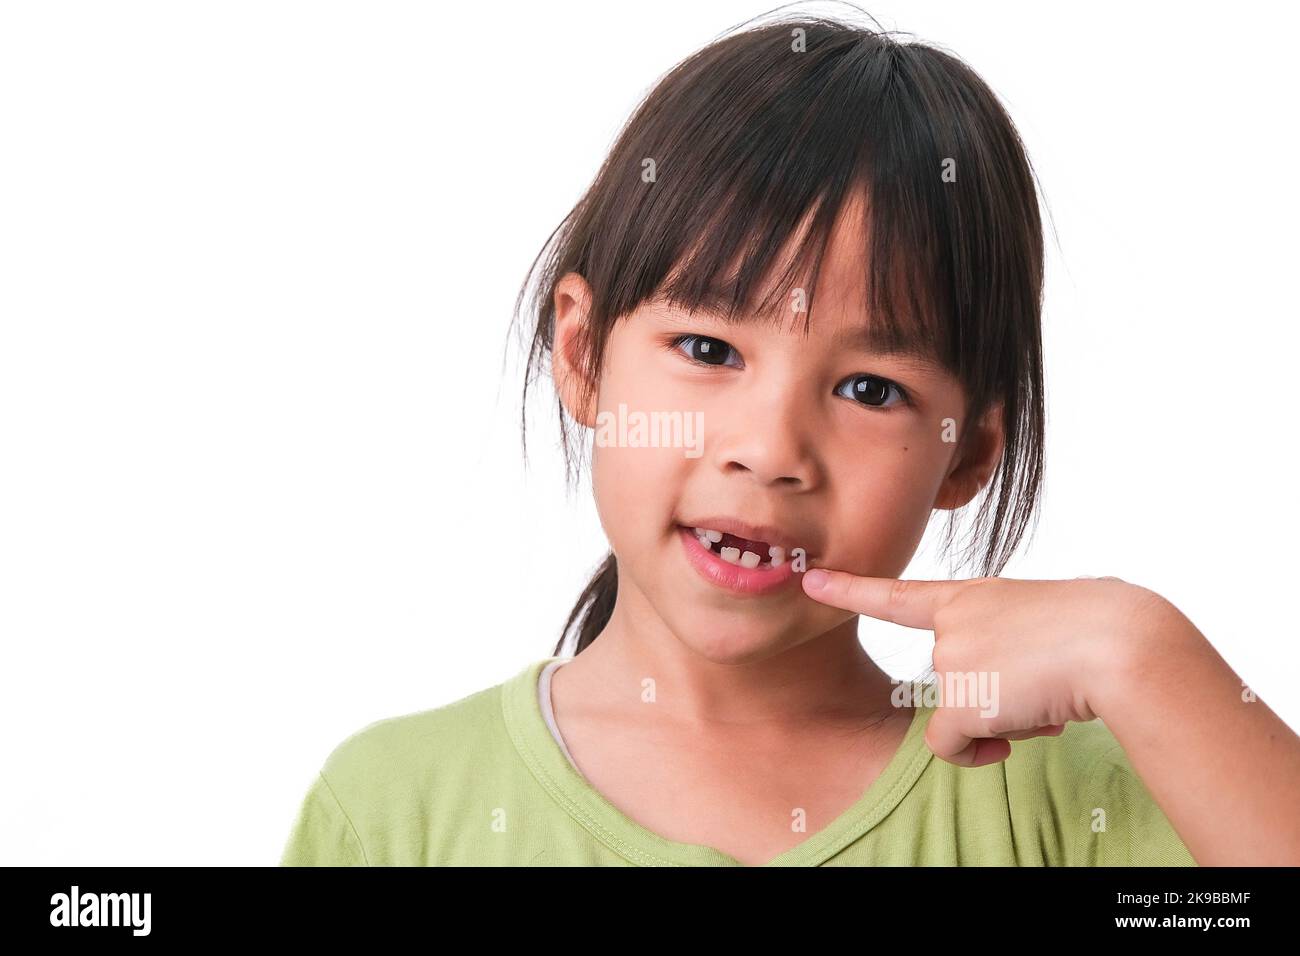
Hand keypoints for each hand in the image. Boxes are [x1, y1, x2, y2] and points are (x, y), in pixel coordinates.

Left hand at [800, 569, 1175, 767]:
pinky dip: (982, 749)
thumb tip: (1013, 706)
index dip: (851, 589)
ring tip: (1045, 693)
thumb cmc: (1103, 628)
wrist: (1118, 642)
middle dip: (992, 695)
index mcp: (972, 595)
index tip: (810, 579)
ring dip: (1001, 718)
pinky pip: (953, 745)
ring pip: (961, 715)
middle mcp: (951, 624)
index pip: (899, 594)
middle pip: (952, 682)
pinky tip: (1019, 728)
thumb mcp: (1047, 621)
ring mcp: (950, 658)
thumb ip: (1010, 648)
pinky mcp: (956, 699)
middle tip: (1040, 683)